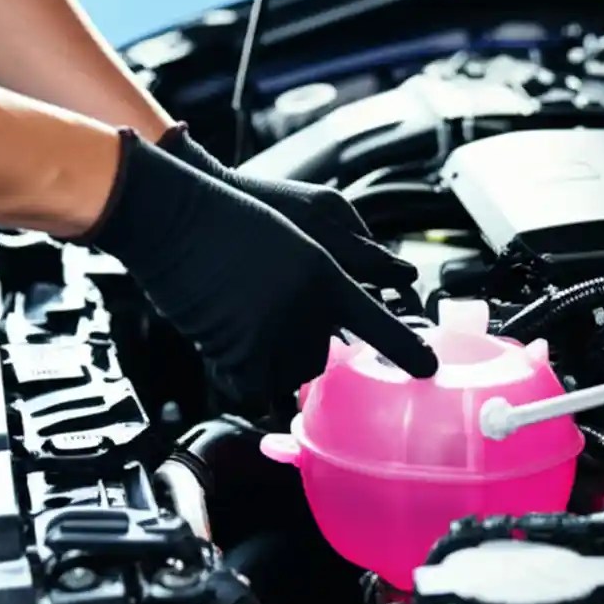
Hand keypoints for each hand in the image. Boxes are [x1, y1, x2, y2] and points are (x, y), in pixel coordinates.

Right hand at [83, 130, 437, 407]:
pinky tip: (230, 339)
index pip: (375, 322)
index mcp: (324, 274)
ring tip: (245, 320)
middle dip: (300, 347)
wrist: (175, 218)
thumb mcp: (305, 228)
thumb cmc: (236, 218)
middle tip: (271, 317)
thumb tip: (367, 297)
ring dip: (271, 360)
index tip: (428, 368)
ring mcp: (267, 332)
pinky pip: (250, 386)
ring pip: (284, 373)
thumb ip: (341, 268)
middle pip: (316, 359)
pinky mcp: (233, 352)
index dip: (404, 348)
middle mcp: (302, 307)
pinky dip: (242, 373)